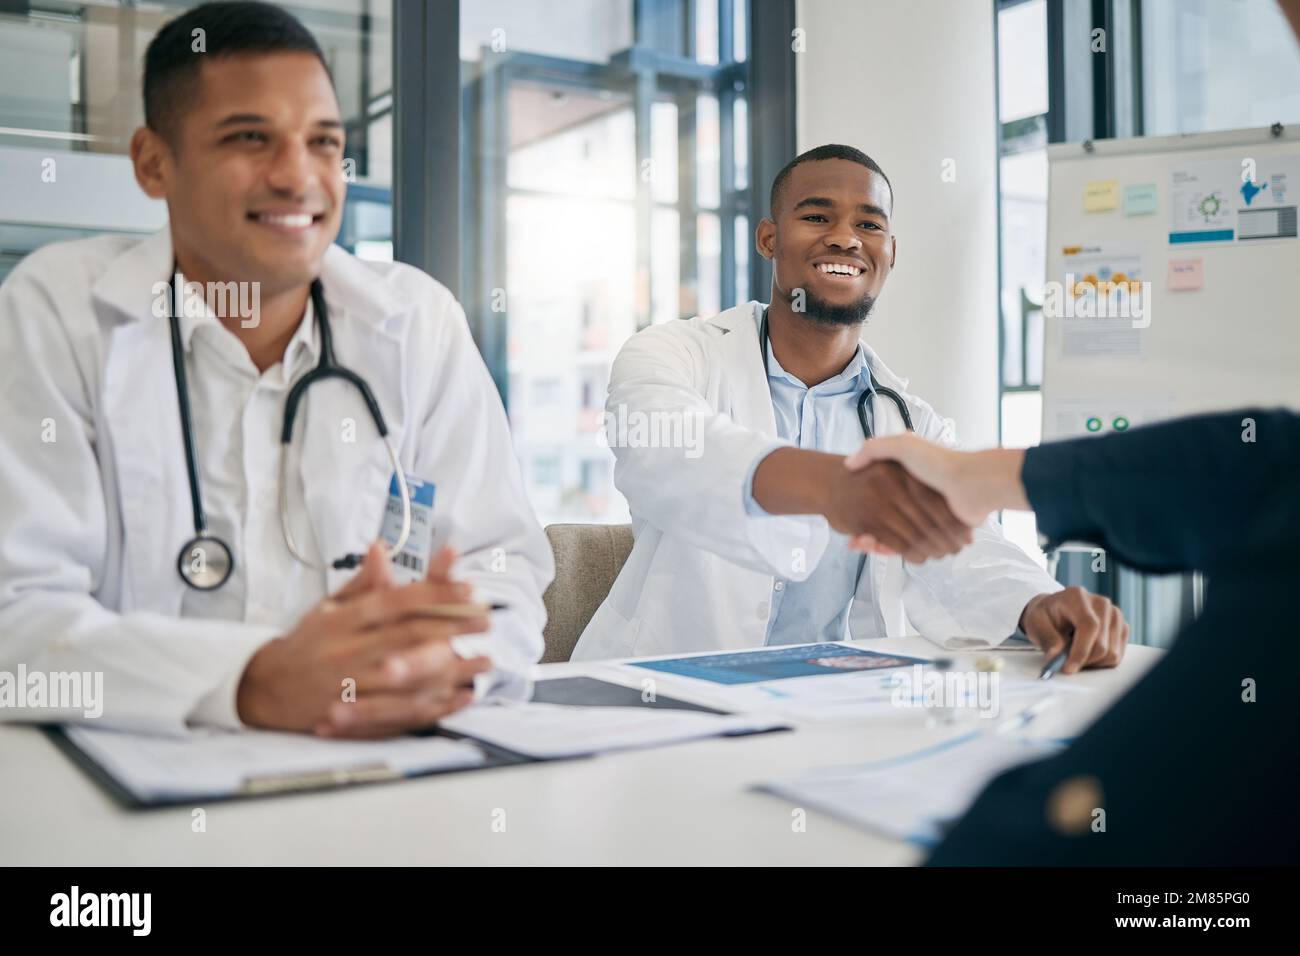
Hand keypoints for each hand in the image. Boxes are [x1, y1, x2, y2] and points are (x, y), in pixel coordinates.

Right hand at [236, 542, 491, 737]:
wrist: (264, 689)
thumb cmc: (306, 643)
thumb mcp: (328, 606)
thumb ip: (362, 582)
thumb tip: (382, 547)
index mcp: (344, 619)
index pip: (395, 602)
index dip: (433, 595)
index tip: (468, 589)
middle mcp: (348, 650)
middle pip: (407, 635)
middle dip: (452, 626)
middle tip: (486, 618)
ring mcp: (351, 685)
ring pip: (409, 675)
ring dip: (451, 668)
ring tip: (484, 659)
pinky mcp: (354, 715)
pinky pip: (400, 710)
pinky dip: (433, 705)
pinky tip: (461, 697)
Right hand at [842, 434, 1028, 553]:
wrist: (972, 483)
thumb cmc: (938, 462)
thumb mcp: (902, 445)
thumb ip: (874, 449)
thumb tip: (850, 464)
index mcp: (907, 484)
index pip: (876, 500)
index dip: (860, 510)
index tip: (848, 514)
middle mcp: (914, 502)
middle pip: (882, 522)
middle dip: (866, 531)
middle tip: (852, 536)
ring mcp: (924, 520)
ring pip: (891, 536)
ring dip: (874, 542)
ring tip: (859, 542)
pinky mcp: (934, 536)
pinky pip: (905, 547)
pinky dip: (889, 549)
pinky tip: (873, 546)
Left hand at [1019, 587, 1128, 673]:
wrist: (1055, 609)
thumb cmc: (1045, 616)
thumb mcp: (1035, 623)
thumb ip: (1046, 638)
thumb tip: (1055, 655)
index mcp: (1077, 597)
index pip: (1089, 626)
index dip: (1081, 651)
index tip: (1069, 668)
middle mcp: (1100, 603)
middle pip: (1102, 644)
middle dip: (1083, 660)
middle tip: (1065, 663)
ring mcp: (1114, 615)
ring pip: (1111, 653)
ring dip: (1091, 662)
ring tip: (1074, 653)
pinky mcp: (1122, 627)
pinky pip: (1116, 655)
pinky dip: (1100, 661)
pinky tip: (1086, 652)